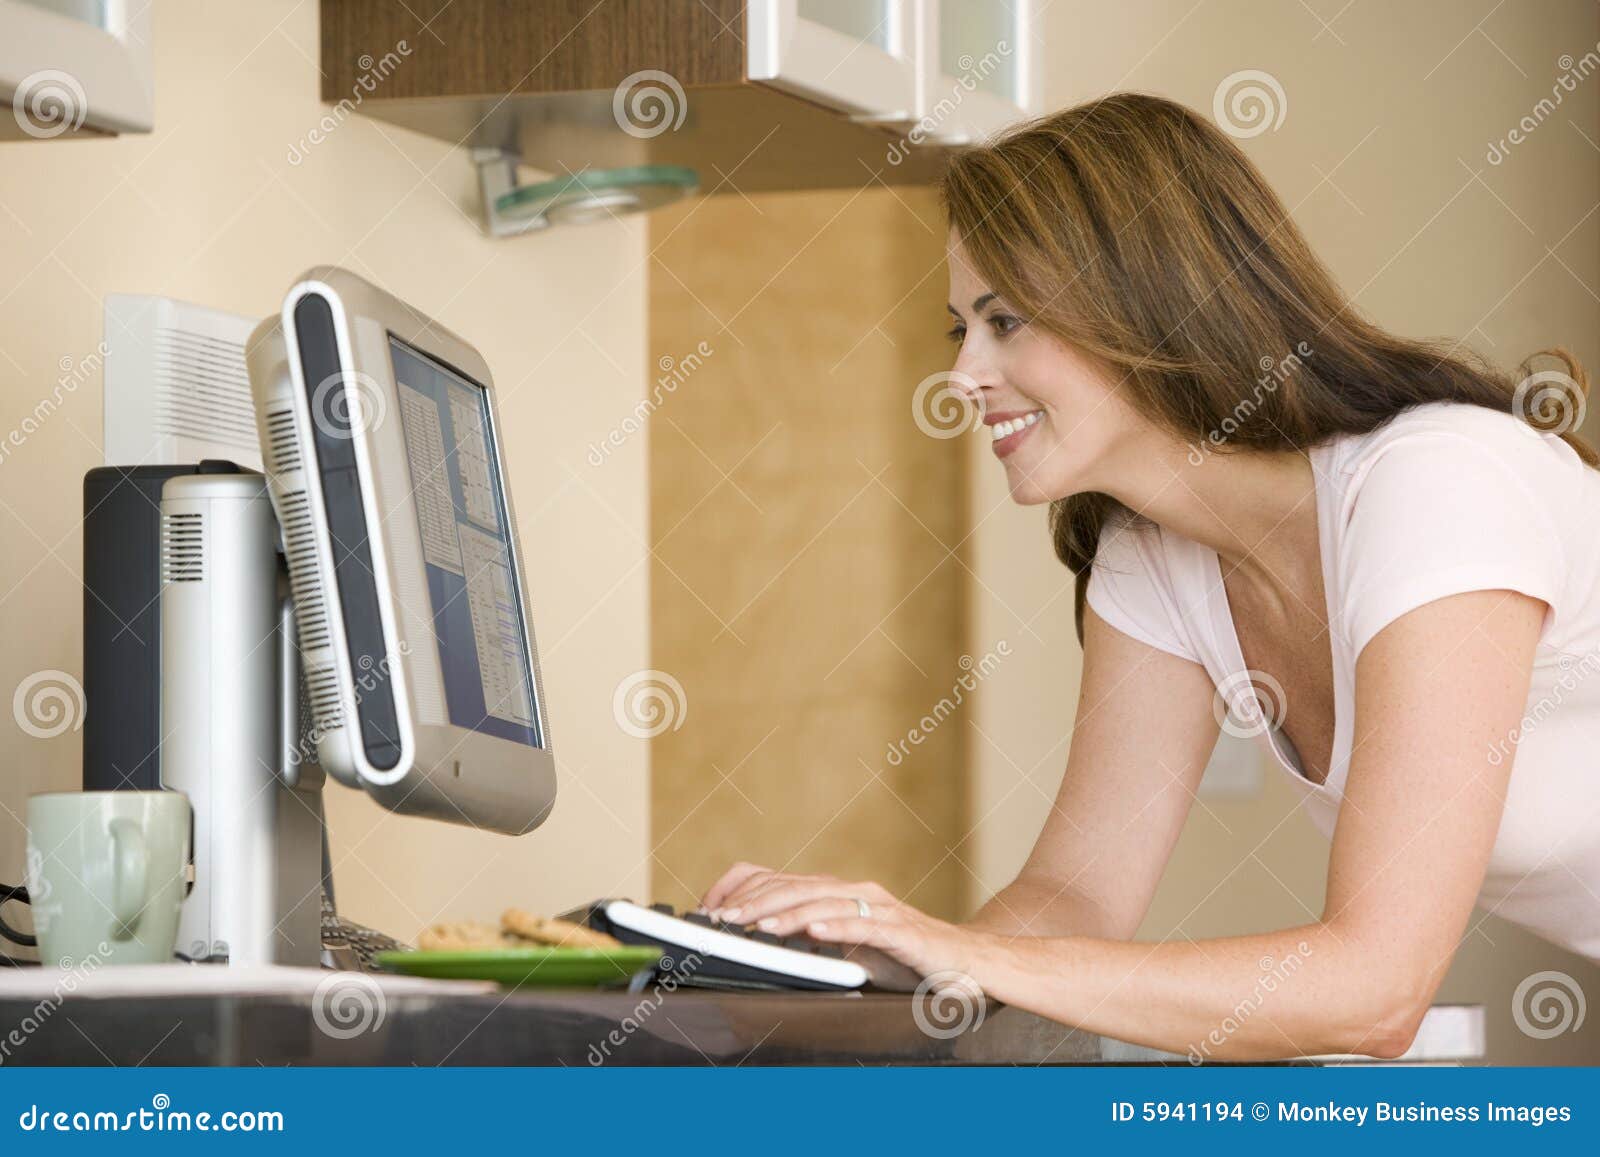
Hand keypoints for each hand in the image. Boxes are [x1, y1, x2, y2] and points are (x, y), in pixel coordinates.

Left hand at [700, 862, 993, 990]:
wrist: (967, 965)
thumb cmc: (906, 959)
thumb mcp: (846, 950)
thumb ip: (811, 941)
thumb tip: (763, 943)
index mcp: (839, 893)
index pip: (781, 880)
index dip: (743, 891)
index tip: (711, 910)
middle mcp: (857, 892)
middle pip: (795, 887)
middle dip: (752, 904)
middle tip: (720, 921)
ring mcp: (881, 909)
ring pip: (824, 902)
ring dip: (785, 914)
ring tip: (755, 926)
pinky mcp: (903, 932)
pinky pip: (866, 926)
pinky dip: (837, 927)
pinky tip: (813, 933)